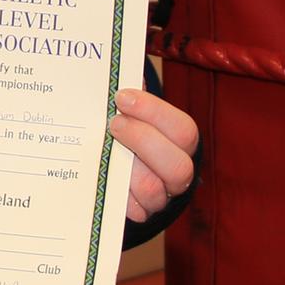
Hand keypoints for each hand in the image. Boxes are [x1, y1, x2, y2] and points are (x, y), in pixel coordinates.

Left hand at [109, 87, 198, 222]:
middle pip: (176, 166)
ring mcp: (161, 198)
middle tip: (113, 123)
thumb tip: (116, 69)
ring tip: (104, 150)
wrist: (119, 166)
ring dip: (125, 171)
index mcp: (182, 142)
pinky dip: (116, 197)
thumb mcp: (133, 109)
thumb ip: (131, 92)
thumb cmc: (128, 127)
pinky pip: (132, 213)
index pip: (182, 129)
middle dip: (142, 142)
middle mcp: (178, 173)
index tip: (122, 96)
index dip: (153, 112)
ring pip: (153, 193)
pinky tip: (102, 178)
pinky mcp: (141, 214)